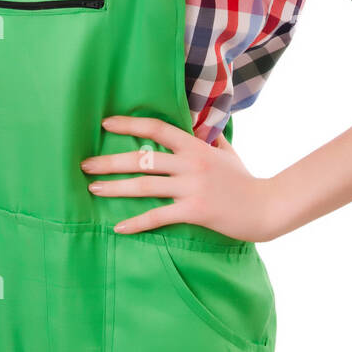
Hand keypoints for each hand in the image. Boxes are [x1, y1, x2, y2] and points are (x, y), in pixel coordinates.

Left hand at [81, 114, 279, 240]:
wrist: (266, 206)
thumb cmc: (245, 180)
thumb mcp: (227, 154)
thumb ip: (211, 141)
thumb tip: (202, 130)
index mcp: (195, 146)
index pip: (157, 128)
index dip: (129, 124)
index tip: (105, 123)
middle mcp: (190, 163)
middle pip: (142, 159)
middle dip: (110, 161)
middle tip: (85, 164)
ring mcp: (192, 187)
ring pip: (145, 185)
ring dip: (115, 187)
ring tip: (93, 189)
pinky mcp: (194, 210)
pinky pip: (159, 216)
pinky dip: (137, 222)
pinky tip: (119, 227)